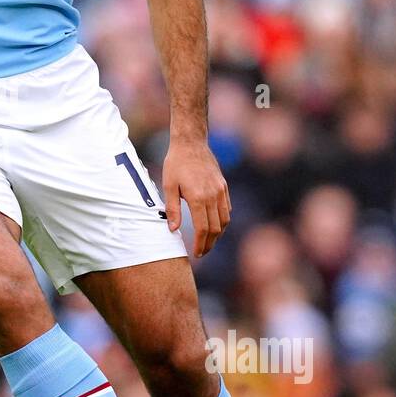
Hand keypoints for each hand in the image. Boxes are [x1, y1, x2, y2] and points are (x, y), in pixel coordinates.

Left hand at [163, 137, 230, 257]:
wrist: (191, 142)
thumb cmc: (176, 163)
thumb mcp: (168, 185)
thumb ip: (172, 209)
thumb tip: (172, 229)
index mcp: (198, 198)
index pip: (203, 229)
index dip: (201, 244)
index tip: (197, 254)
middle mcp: (213, 196)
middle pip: (216, 228)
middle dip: (210, 244)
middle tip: (202, 252)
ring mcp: (220, 191)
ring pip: (225, 220)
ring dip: (218, 234)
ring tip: (209, 242)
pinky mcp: (223, 186)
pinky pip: (227, 209)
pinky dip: (223, 220)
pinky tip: (215, 224)